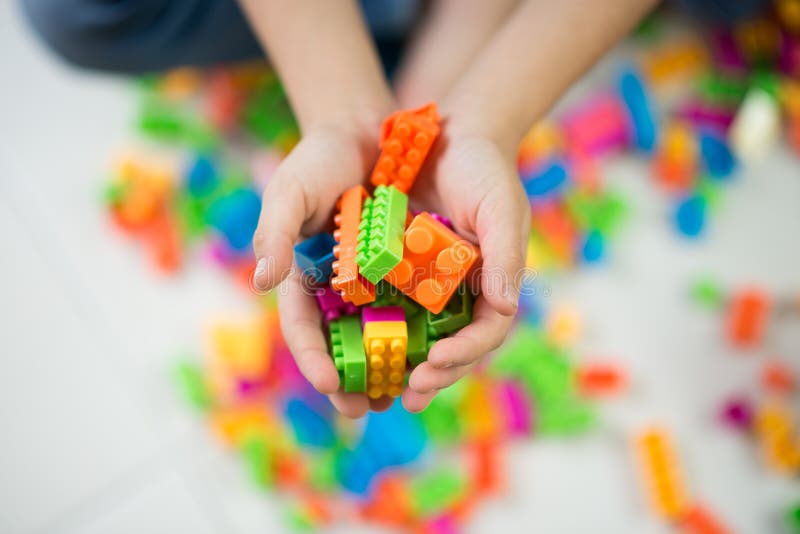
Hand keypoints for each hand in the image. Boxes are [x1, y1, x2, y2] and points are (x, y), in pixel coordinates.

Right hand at [252, 115, 398, 417]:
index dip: (312, 356)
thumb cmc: (317, 159)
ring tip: (396, 398)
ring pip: (371, 334)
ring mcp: (365, 280)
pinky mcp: (397, 269)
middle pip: (336, 342)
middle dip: (348, 378)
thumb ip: (274, 232)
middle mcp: (331, 285)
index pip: (300, 325)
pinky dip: (411, 333)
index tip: (329, 383)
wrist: (362, 131)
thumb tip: (263, 282)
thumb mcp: (289, 190)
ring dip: (381, 368)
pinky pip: (404, 306)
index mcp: (299, 274)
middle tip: (363, 409)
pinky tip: (426, 355)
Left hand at [401, 131, 530, 412]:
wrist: (450, 135)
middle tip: (412, 392)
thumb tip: (506, 307)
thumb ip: (506, 256)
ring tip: (384, 391)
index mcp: (493, 283)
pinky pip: (391, 306)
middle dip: (436, 373)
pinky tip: (360, 349)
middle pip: (454, 344)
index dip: (465, 353)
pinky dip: (380, 330)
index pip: (486, 331)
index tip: (436, 363)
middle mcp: (464, 291)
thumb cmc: (485, 170)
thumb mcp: (501, 208)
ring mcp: (433, 284)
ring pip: (423, 336)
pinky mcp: (401, 270)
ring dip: (406, 364)